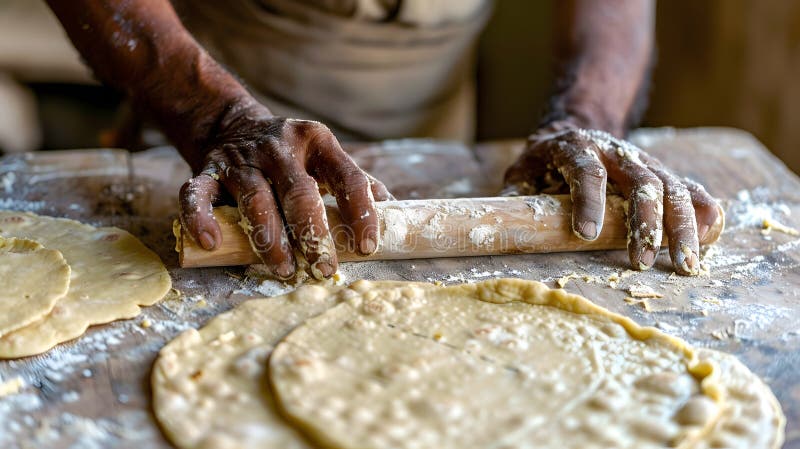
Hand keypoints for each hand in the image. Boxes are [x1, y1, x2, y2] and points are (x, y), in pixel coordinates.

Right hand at [179, 105, 390, 279]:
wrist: (230, 124)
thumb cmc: (291, 156)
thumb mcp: (325, 158)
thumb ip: (355, 182)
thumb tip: (395, 213)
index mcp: (318, 142)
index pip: (348, 176)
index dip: (360, 212)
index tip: (367, 247)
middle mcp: (281, 146)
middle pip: (300, 192)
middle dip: (313, 234)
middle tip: (324, 269)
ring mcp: (243, 158)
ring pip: (255, 199)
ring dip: (269, 238)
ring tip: (284, 269)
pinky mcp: (208, 169)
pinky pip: (197, 194)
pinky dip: (201, 218)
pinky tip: (212, 243)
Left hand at [503, 121, 720, 274]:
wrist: (579, 129)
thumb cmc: (545, 163)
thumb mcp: (522, 173)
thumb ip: (515, 198)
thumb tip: (499, 229)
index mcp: (576, 148)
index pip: (586, 172)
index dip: (588, 202)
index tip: (587, 235)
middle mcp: (617, 151)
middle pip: (642, 181)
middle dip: (645, 223)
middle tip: (642, 262)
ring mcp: (644, 162)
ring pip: (673, 189)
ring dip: (681, 227)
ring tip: (685, 264)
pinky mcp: (663, 174)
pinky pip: (689, 190)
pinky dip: (703, 212)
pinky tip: (710, 238)